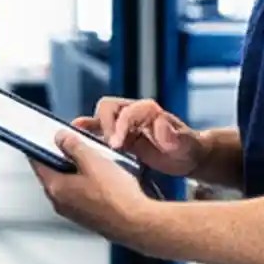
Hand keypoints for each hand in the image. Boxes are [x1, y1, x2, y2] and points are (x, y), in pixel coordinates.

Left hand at [29, 130, 151, 240]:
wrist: (139, 224)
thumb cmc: (116, 196)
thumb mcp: (92, 160)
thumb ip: (72, 145)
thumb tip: (60, 138)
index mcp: (55, 188)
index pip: (36, 162)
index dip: (39, 146)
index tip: (43, 137)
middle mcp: (60, 203)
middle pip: (54, 173)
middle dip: (62, 157)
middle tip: (75, 144)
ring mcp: (75, 213)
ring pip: (70, 185)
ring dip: (78, 171)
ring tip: (96, 160)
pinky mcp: (90, 219)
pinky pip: (83, 195)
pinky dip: (89, 184)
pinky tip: (107, 179)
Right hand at [73, 97, 207, 177]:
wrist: (188, 157)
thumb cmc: (188, 150)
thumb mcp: (186, 145)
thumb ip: (176, 136)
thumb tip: (160, 123)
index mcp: (149, 111)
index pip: (126, 112)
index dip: (119, 126)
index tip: (116, 144)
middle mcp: (134, 112)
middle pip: (108, 107)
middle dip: (104, 125)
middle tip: (110, 146)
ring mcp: (124, 122)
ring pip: (100, 116)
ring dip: (91, 127)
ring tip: (83, 140)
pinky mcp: (118, 134)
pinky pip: (98, 127)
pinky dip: (86, 129)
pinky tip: (76, 133)